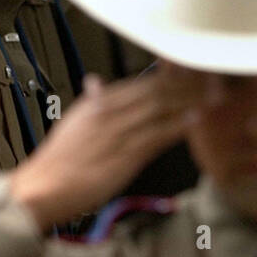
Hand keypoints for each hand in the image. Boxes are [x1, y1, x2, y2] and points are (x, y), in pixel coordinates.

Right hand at [7, 66, 204, 229]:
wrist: (43, 189)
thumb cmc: (58, 162)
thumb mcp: (72, 123)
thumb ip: (91, 103)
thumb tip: (95, 83)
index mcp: (96, 104)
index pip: (138, 82)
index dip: (167, 74)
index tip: (189, 67)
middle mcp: (108, 113)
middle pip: (154, 91)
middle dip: (185, 83)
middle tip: (212, 76)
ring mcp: (117, 133)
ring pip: (159, 110)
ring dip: (189, 101)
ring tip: (213, 94)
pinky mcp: (123, 156)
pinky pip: (155, 136)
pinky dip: (175, 126)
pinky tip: (194, 120)